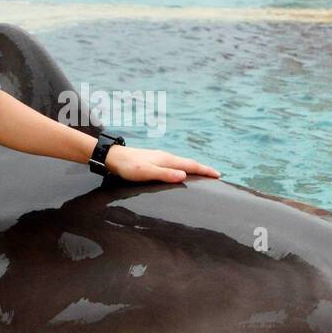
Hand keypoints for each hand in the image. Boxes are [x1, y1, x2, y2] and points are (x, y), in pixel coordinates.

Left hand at [104, 144, 219, 183]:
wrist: (113, 157)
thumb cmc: (128, 167)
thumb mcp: (146, 172)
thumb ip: (165, 174)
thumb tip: (184, 175)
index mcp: (167, 160)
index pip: (191, 165)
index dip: (205, 170)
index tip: (218, 175)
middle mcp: (166, 157)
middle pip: (189, 163)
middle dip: (203, 169)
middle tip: (215, 175)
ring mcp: (160, 157)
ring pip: (182, 163)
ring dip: (194, 168)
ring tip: (202, 174)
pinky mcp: (154, 160)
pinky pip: (174, 164)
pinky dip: (183, 168)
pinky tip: (180, 171)